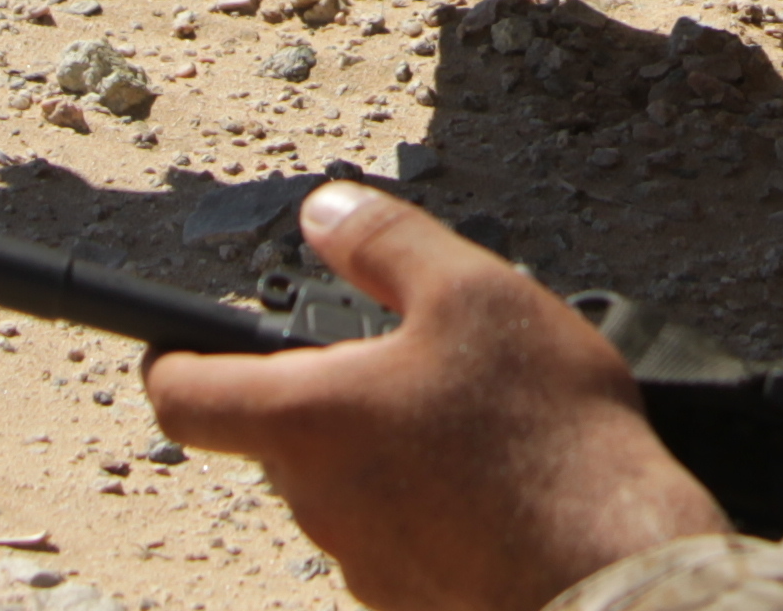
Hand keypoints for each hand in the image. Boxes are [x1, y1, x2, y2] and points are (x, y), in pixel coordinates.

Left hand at [144, 182, 724, 610]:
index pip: (183, 397)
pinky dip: (428, 502)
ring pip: (344, 486)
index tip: (176, 344)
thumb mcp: (472, 292)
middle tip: (404, 357)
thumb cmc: (543, 435)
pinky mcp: (412, 599)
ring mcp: (362, 563)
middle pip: (278, 437)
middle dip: (325, 394)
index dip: (171, 360)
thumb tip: (325, 211)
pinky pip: (397, 535)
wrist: (612, 568)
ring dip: (383, 449)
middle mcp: (316, 501)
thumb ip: (386, 242)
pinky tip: (499, 478)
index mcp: (305, 420)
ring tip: (472, 417)